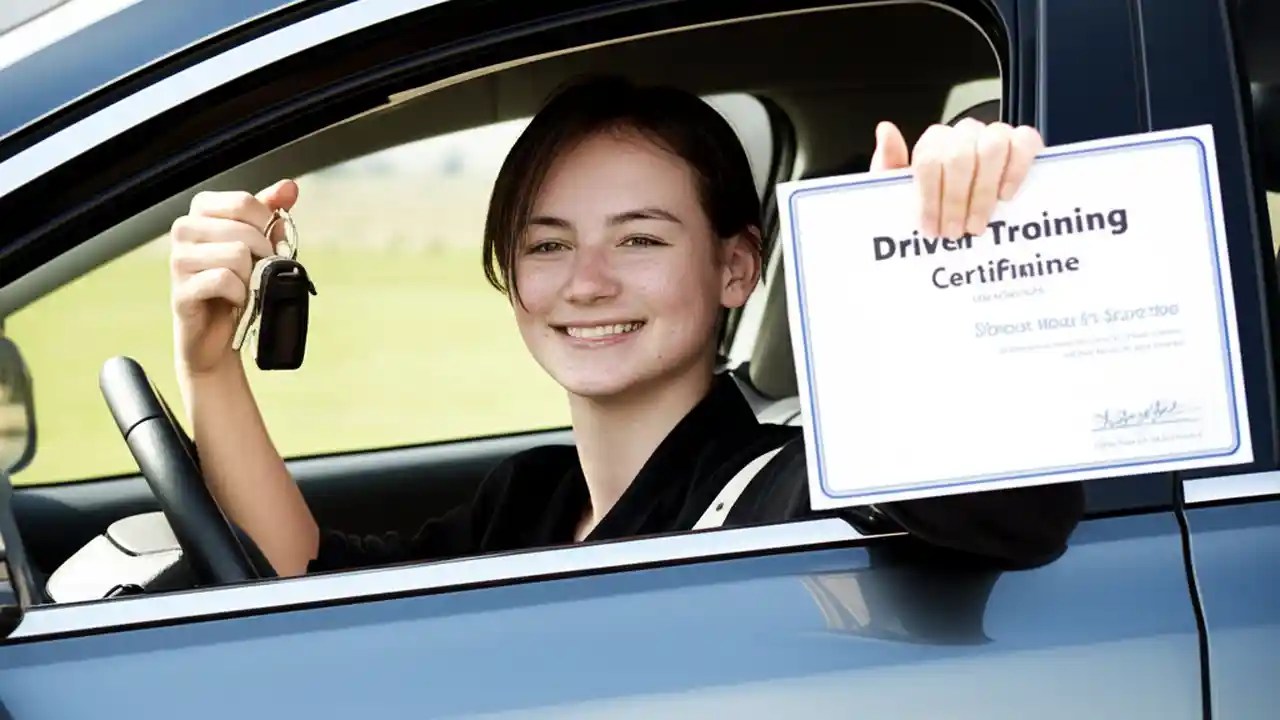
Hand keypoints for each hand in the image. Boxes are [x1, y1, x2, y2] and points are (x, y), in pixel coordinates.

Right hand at [169, 179, 298, 375]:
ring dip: (251, 278)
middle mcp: (184, 230)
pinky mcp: (180, 292)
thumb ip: (272, 213)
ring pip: (236, 255)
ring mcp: (178, 261)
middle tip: (257, 274)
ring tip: (244, 288)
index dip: (266, 225)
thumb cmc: (241, 284)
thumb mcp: (261, 245)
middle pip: (243, 231)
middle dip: (263, 256)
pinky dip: (240, 294)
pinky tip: (235, 301)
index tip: (267, 245)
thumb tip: (290, 186)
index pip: (244, 201)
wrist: (221, 336)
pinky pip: (224, 281)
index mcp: (202, 211)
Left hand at [870, 119, 1043, 238]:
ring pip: (992, 147)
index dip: (929, 198)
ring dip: (983, 191)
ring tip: (977, 225)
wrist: (964, 220)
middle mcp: (964, 133)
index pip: (929, 160)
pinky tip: (1006, 196)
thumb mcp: (903, 193)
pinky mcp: (1023, 142)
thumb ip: (888, 164)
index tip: (931, 229)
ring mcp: (994, 135)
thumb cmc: (937, 207)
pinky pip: (1025, 142)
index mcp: (934, 143)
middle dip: (955, 200)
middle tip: (955, 233)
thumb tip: (885, 130)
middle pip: (959, 156)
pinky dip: (1016, 168)